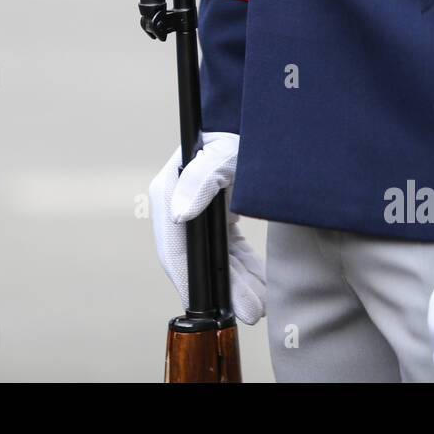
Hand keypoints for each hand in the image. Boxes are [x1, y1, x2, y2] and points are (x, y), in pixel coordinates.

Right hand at [147, 132, 265, 324]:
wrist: (260, 121)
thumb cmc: (239, 134)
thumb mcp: (224, 153)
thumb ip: (201, 179)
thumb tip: (178, 214)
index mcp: (170, 189)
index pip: (174, 246)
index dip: (188, 278)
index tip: (206, 303)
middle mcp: (180, 206)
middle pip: (198, 259)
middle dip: (224, 288)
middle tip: (250, 311)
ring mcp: (201, 216)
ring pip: (217, 261)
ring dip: (239, 285)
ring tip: (261, 305)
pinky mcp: (220, 222)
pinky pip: (231, 255)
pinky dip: (246, 272)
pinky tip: (262, 289)